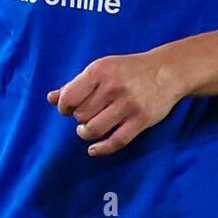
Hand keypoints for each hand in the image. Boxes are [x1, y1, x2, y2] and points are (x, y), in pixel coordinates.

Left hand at [46, 50, 182, 156]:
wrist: (166, 71)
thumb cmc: (129, 70)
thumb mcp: (101, 68)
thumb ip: (76, 84)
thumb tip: (50, 98)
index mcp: (100, 71)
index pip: (69, 97)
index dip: (64, 107)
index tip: (68, 108)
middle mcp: (113, 87)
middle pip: (81, 115)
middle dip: (78, 118)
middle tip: (85, 115)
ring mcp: (128, 105)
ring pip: (94, 129)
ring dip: (86, 133)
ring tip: (87, 129)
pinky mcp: (141, 120)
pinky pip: (116, 141)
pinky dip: (101, 148)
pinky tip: (94, 149)